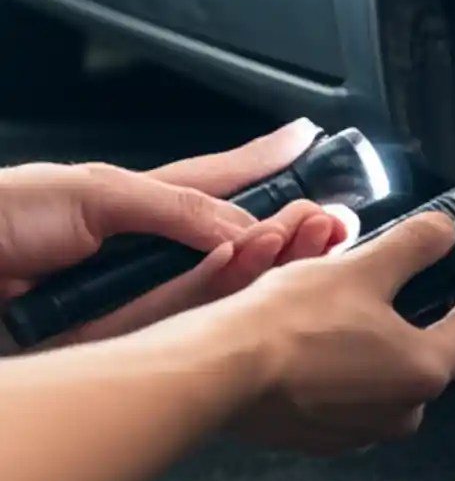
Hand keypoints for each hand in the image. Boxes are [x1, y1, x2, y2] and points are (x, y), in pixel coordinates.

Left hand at [0, 118, 352, 347]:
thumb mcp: (93, 192)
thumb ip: (176, 208)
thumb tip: (246, 224)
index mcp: (137, 204)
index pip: (217, 180)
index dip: (263, 161)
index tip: (310, 139)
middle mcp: (148, 254)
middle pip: (234, 239)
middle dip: (287, 222)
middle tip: (335, 212)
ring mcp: (140, 298)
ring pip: (223, 282)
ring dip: (270, 256)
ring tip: (307, 231)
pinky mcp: (129, 341)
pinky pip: (190, 317)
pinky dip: (222, 290)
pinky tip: (250, 261)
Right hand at [198, 211, 454, 454]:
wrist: (222, 370)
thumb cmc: (298, 318)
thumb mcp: (364, 267)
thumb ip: (413, 246)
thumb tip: (445, 231)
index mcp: (426, 370)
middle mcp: (401, 413)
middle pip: (425, 364)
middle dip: (415, 333)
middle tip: (396, 301)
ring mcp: (359, 434)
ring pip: (383, 386)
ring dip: (374, 357)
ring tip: (349, 323)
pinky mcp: (317, 441)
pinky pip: (344, 404)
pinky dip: (339, 379)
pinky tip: (315, 354)